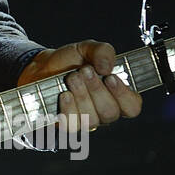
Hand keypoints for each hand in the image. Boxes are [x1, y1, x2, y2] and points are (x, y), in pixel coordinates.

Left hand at [17, 40, 141, 129]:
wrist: (42, 67)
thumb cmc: (70, 60)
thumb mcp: (87, 48)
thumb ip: (103, 52)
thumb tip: (107, 67)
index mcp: (116, 95)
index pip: (132, 107)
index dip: (123, 95)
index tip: (110, 77)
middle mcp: (104, 111)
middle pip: (110, 112)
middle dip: (96, 90)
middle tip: (84, 71)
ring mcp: (86, 120)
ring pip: (92, 119)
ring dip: (82, 96)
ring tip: (71, 78)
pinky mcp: (68, 124)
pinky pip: (73, 125)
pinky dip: (69, 109)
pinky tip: (64, 95)